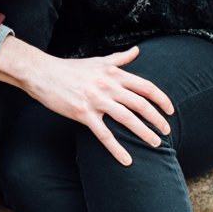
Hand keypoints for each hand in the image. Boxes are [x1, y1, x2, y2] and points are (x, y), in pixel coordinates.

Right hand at [0, 42, 174, 165]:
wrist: (42, 73)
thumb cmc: (71, 68)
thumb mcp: (98, 61)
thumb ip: (120, 58)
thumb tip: (137, 51)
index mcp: (114, 73)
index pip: (146, 86)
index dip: (161, 99)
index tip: (170, 110)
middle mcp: (108, 85)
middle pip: (140, 104)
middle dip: (157, 119)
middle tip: (167, 131)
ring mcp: (96, 100)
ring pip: (126, 119)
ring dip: (144, 133)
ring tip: (155, 144)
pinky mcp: (82, 113)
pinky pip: (104, 134)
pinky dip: (117, 148)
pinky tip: (127, 160)